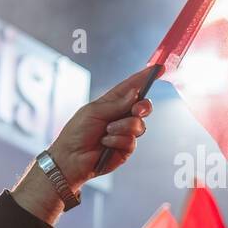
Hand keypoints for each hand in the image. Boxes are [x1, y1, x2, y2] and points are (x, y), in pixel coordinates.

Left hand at [48, 67, 154, 186]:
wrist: (70, 158)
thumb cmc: (76, 133)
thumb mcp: (94, 112)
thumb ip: (116, 104)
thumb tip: (135, 93)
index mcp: (111, 103)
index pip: (130, 87)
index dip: (144, 78)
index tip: (158, 69)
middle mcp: (120, 117)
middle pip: (142, 106)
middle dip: (143, 106)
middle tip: (136, 110)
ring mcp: (124, 133)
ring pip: (138, 124)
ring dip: (122, 127)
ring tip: (106, 132)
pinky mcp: (125, 148)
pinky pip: (131, 141)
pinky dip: (117, 140)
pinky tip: (105, 144)